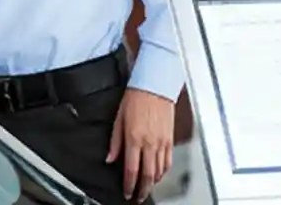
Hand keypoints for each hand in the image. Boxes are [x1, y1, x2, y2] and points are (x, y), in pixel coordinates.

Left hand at [106, 87, 173, 202]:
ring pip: (159, 170)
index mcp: (134, 138)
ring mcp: (162, 142)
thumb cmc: (135, 98)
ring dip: (152, 182)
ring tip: (146, 188)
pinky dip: (163, 172)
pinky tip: (158, 174)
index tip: (127, 192)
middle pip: (147, 175)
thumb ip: (114, 142)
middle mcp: (149, 143)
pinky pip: (168, 161)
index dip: (129, 185)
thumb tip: (110, 158)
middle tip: (138, 197)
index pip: (132, 169)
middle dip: (142, 190)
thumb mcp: (118, 119)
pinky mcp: (170, 139)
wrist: (154, 86)